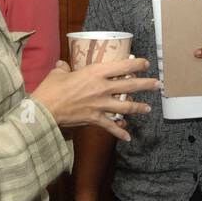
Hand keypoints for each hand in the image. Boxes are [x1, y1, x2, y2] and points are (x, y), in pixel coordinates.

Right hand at [31, 58, 158, 140]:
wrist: (44, 110)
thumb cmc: (50, 89)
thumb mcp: (57, 73)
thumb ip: (64, 68)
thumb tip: (63, 65)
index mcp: (95, 72)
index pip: (122, 66)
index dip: (137, 64)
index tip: (146, 63)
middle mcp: (102, 87)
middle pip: (130, 85)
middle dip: (146, 85)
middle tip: (157, 84)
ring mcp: (100, 104)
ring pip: (126, 106)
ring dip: (139, 107)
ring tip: (148, 108)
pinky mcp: (95, 118)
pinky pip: (111, 126)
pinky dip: (120, 132)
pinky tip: (128, 137)